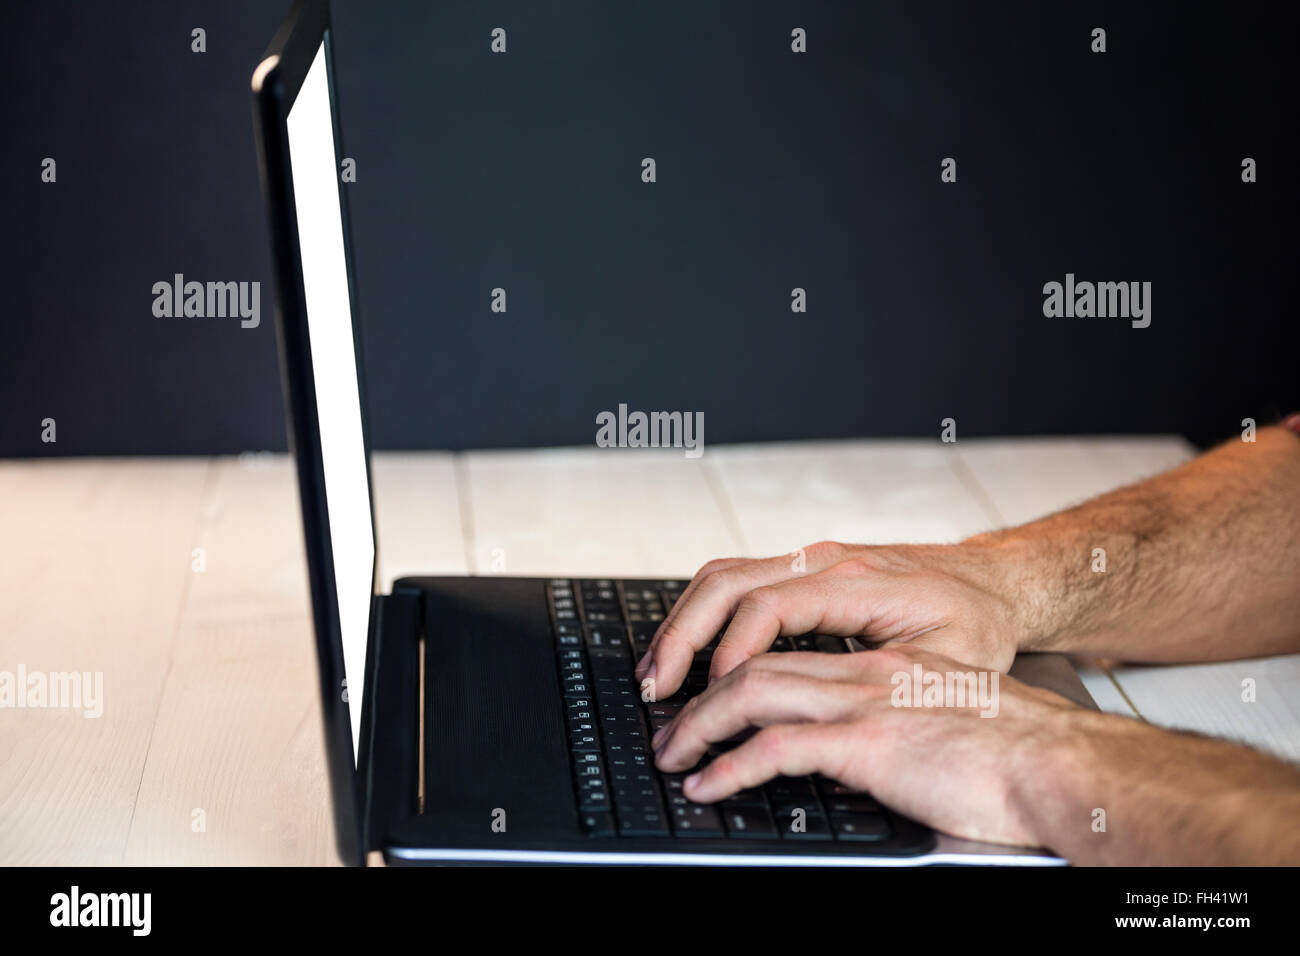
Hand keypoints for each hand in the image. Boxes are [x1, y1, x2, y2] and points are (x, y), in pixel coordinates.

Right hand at [635, 540, 1025, 699]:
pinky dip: (701, 616)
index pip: (769, 606)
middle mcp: (825, 561)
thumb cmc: (979, 623)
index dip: (732, 654)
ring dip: (682, 623)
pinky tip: (687, 654)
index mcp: (858, 581)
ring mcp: (811, 561)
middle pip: (727, 582)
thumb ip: (889, 687)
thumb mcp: (951, 663)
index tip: (713, 699)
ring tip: (657, 674)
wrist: (996, 582)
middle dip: (683, 636)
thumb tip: (832, 730)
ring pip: (722, 576)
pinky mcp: (804, 571)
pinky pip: (736, 582)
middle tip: (655, 687)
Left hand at [651, 642, 1080, 846]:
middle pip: (757, 665)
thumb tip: (878, 763)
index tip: (708, 702)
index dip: (737, 673)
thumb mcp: (951, 725)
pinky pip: (776, 746)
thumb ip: (907, 729)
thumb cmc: (1023, 758)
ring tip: (672, 756)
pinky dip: (730, 766)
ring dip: (700, 726)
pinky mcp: (871, 741)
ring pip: (753, 692)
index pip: (790, 653)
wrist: (1069, 767)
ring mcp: (867, 701)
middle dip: (701, 696)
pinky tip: (708, 787)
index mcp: (886, 665)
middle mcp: (868, 672)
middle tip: (670, 730)